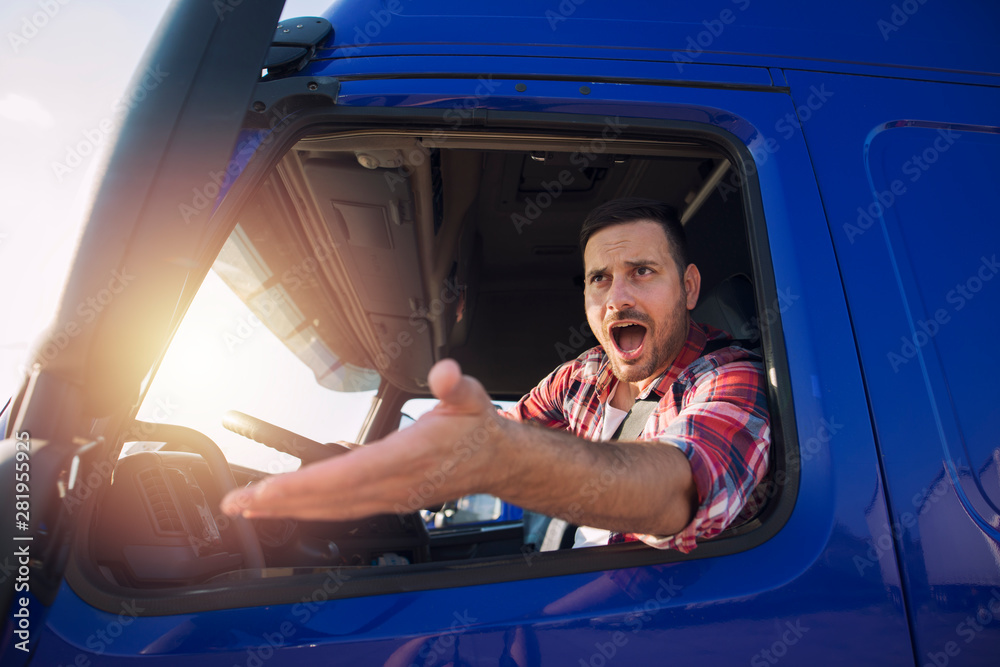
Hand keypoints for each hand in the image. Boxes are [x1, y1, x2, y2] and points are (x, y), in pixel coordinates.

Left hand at [220, 359, 507, 520]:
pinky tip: (287, 506)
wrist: (494, 462)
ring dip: (288, 509)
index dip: (307, 484)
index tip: (270, 488)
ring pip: (332, 509)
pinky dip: (309, 509)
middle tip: (239, 503)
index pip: (349, 475)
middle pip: (330, 498)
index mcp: (410, 458)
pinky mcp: (387, 502)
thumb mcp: (472, 397)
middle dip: (281, 502)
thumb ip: (456, 384)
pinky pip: (342, 509)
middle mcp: (396, 485)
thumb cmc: (476, 430)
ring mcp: (390, 498)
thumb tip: (445, 372)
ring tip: (250, 507)